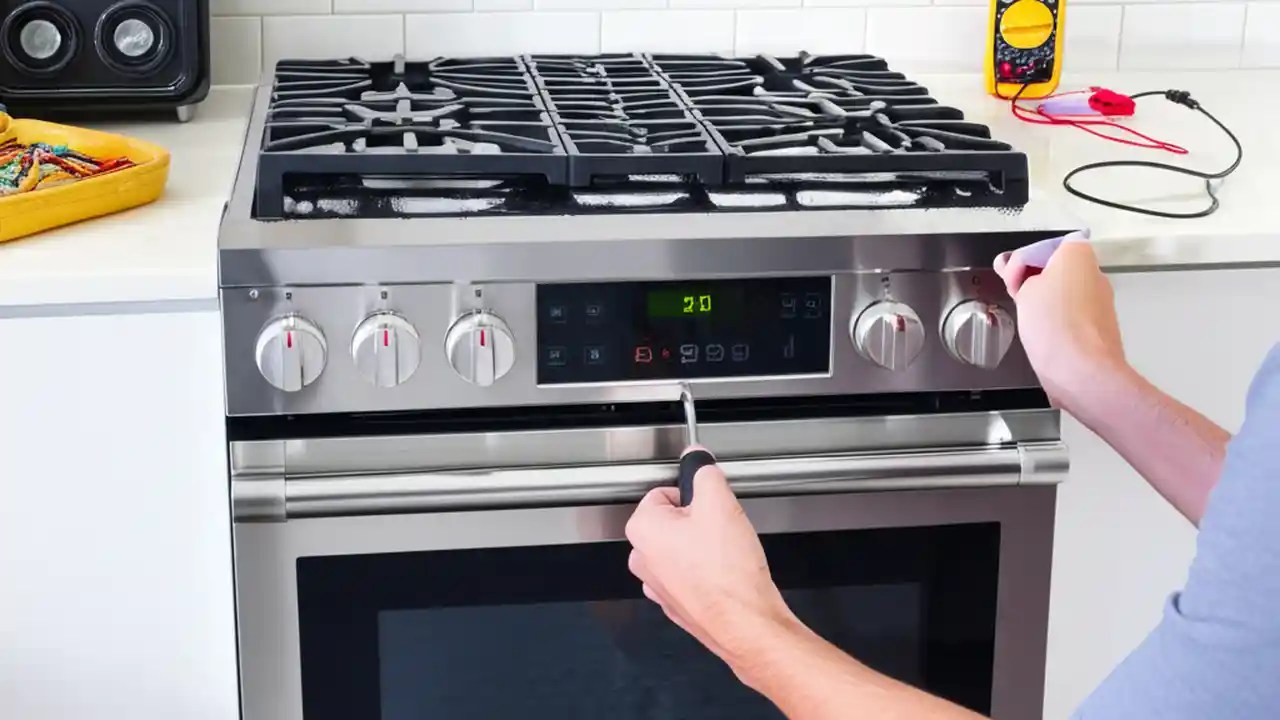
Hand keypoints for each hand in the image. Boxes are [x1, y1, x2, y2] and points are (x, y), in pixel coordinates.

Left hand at [625, 450, 794, 668]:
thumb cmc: (728, 573)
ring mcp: (658, 585)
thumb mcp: (720, 503)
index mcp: (642, 530)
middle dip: (697, 521)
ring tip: (726, 554)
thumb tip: (697, 458)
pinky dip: (706, 572)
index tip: (709, 502)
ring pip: (682, 550)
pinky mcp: (677, 604)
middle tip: (721, 528)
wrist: (746, 624)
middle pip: (671, 522)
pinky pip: (691, 576)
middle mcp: (643, 559)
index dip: (692, 495)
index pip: (662, 492)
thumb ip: (705, 473)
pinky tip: (726, 573)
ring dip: (702, 547)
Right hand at [994, 240, 1128, 409]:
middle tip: (1016, 295)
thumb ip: (1019, 272)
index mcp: (1078, 255)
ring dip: (1045, 303)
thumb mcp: (1024, 289)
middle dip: (1034, 281)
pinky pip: (1073, 316)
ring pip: (1066, 293)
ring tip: (1028, 318)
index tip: (1013, 277)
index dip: (1024, 261)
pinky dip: (1057, 322)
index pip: (1044, 246)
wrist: (1082, 371)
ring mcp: (1101, 302)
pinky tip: (1043, 335)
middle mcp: (1095, 274)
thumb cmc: (1056, 326)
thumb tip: (1017, 268)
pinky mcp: (1100, 327)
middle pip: (1057, 269)